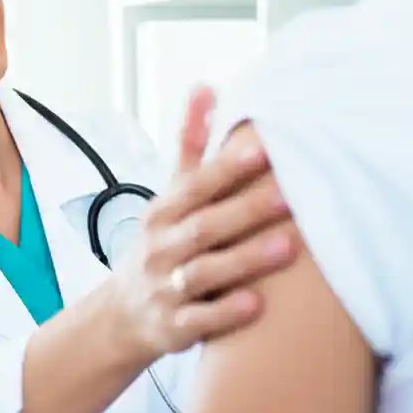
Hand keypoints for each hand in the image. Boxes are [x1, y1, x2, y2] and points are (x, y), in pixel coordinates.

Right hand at [111, 88, 297, 357]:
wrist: (122, 314)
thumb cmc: (163, 243)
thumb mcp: (171, 194)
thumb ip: (191, 143)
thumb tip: (206, 85)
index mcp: (164, 211)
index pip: (197, 185)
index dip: (228, 167)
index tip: (264, 147)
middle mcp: (162, 247)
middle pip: (205, 226)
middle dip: (247, 210)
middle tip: (290, 194)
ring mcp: (166, 288)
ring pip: (205, 272)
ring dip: (245, 259)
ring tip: (288, 247)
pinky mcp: (174, 327)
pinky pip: (200, 320)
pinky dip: (225, 313)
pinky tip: (257, 305)